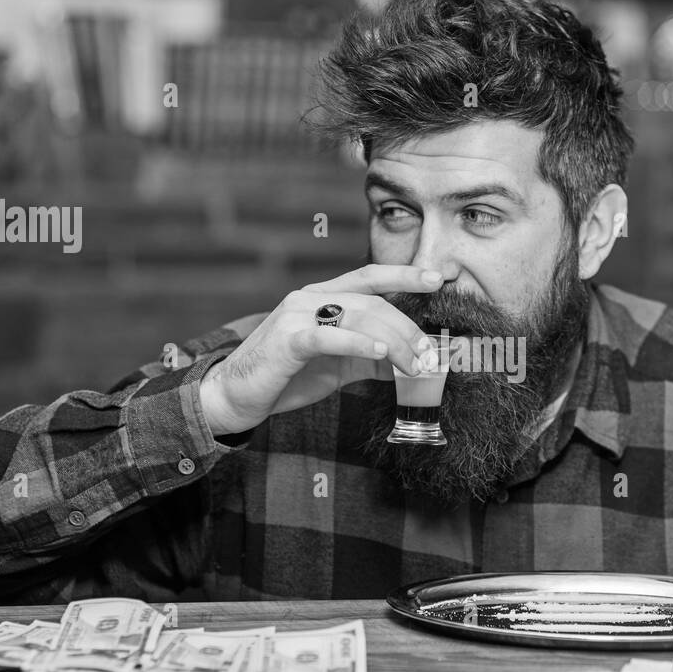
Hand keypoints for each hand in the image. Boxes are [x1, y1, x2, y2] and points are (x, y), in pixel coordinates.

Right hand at [198, 264, 443, 435]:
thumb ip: (369, 359)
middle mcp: (310, 298)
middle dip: (408, 327)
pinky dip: (359, 342)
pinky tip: (381, 352)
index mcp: (322, 298)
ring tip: (414, 363)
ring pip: (358, 316)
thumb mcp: (337, 366)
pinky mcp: (287, 340)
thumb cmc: (285, 377)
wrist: (234, 396)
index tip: (438, 279)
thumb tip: (408, 364)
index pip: (370, 278)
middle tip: (429, 355)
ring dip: (394, 341)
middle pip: (373, 302)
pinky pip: (329, 336)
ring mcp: (296, 316)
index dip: (405, 275)